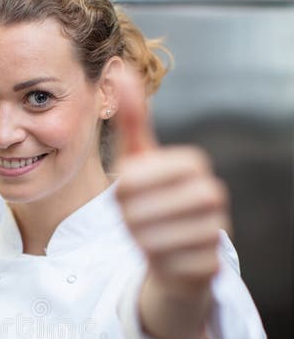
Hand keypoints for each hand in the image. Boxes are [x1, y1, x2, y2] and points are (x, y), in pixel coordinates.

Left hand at [114, 72, 229, 338]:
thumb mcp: (140, 162)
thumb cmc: (155, 203)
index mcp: (193, 164)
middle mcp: (212, 193)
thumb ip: (132, 121)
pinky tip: (164, 258)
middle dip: (129, 219)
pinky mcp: (210, 265)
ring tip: (150, 238)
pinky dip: (158, 265)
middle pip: (140, 211)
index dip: (122, 190)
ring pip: (153, 241)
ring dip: (141, 243)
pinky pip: (168, 266)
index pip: (133, 177)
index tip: (129, 195)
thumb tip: (121, 72)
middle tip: (137, 220)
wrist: (177, 255)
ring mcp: (215, 230)